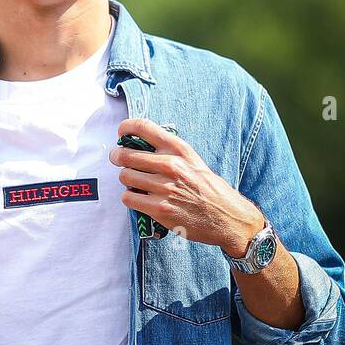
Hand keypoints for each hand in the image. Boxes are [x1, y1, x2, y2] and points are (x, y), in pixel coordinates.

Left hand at [109, 117, 263, 255]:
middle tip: (119, 160)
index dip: (126, 127)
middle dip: (117, 157)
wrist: (227, 218)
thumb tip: (139, 145)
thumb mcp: (193, 161)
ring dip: (126, 180)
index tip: (121, 132)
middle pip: (126, 154)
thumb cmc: (208, 189)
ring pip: (125, 176)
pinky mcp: (159, 208)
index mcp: (179, 149)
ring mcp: (164, 187)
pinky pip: (128, 198)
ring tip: (135, 183)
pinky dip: (130, 198)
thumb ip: (169, 152)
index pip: (143, 127)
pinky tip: (140, 198)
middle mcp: (171, 165)